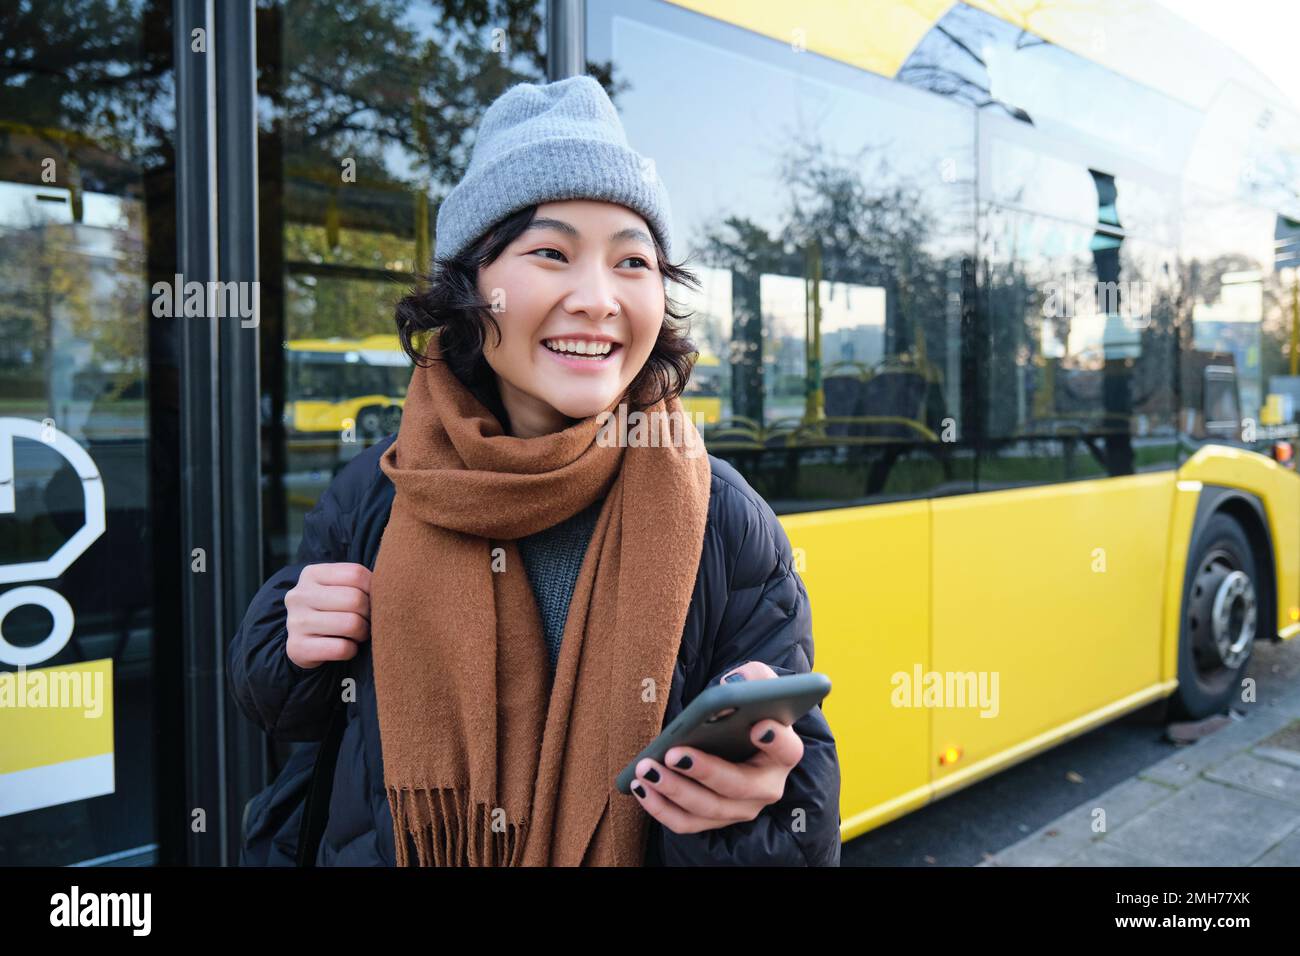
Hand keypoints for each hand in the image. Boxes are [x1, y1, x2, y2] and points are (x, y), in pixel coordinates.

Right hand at [284, 562, 371, 668]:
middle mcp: (299, 595)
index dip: (373, 588)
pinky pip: (342, 648)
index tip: (371, 599)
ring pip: (351, 624)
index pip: (356, 574)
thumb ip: (359, 582)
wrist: (302, 641)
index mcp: (311, 574)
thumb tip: (390, 586)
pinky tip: (347, 647)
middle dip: (369, 613)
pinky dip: (352, 650)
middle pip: (355, 599)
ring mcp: (295, 622)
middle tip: (367, 620)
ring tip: (358, 633)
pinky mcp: (297, 648)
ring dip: (363, 632)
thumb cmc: (331, 609)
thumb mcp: (338, 588)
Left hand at [629, 660, 803, 833]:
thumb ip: (753, 678)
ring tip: (646, 769)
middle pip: (739, 786)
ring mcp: (741, 808)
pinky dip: (661, 808)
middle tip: (673, 753)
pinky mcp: (713, 819)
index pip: (787, 749)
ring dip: (674, 791)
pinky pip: (686, 823)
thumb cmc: (746, 708)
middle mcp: (767, 787)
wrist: (734, 734)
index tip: (758, 726)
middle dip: (704, 771)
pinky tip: (640, 787)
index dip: (776, 740)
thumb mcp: (755, 685)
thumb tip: (731, 685)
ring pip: (709, 809)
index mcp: (784, 752)